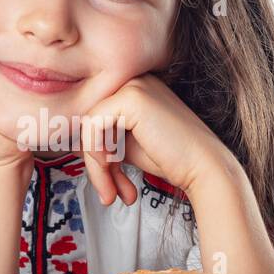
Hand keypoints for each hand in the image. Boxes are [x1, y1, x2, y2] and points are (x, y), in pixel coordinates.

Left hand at [76, 74, 235, 206]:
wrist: (204, 169)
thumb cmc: (172, 160)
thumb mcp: (127, 146)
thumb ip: (101, 140)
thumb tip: (70, 143)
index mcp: (135, 89)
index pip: (96, 117)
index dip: (95, 153)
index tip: (108, 181)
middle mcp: (134, 81)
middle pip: (89, 120)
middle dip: (94, 162)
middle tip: (109, 192)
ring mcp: (134, 85)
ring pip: (88, 125)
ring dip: (95, 165)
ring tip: (112, 190)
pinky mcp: (133, 97)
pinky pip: (94, 126)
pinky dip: (97, 156)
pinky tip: (115, 172)